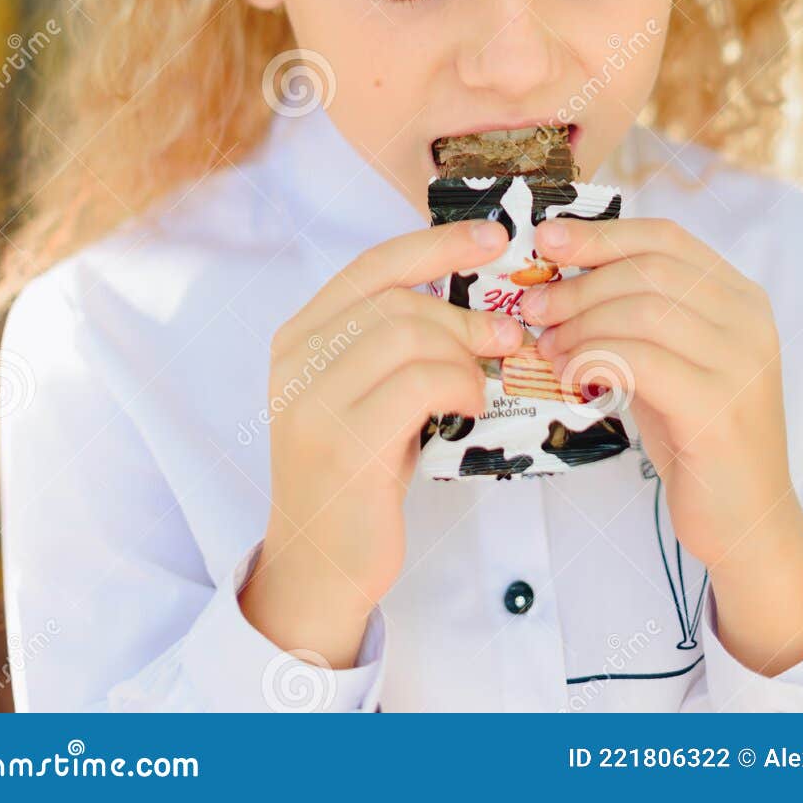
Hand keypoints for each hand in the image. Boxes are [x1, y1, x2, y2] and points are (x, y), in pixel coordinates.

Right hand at [240, 219, 521, 667]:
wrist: (319, 565)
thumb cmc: (357, 473)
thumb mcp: (366, 395)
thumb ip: (396, 344)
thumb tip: (475, 298)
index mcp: (298, 337)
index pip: (372, 265)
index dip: (436, 244)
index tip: (493, 237)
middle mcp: (295, 360)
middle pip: (395, 299)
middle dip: (462, 313)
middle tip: (506, 336)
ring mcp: (312, 402)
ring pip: (407, 335)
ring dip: (464, 352)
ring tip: (488, 379)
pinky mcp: (342, 444)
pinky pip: (417, 384)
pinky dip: (459, 386)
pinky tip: (473, 407)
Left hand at [519, 216, 802, 672]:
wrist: (746, 520)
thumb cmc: (695, 435)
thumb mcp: (666, 359)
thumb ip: (631, 317)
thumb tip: (554, 279)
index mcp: (739, 297)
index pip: (665, 238)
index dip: (601, 233)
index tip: (546, 238)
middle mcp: (749, 320)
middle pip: (649, 270)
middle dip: (580, 283)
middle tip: (534, 307)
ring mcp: (741, 363)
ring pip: (644, 310)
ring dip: (582, 324)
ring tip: (549, 348)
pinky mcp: (720, 409)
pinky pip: (643, 361)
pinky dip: (596, 359)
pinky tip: (572, 375)